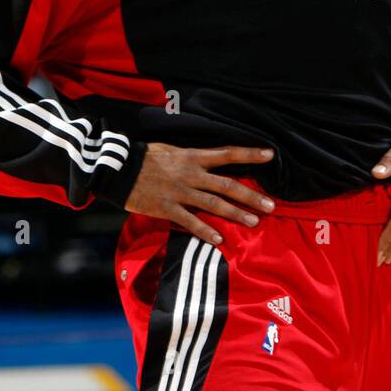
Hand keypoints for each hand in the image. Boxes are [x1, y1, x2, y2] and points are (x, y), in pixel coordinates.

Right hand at [124, 144, 275, 245]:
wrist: (118, 169)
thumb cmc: (146, 158)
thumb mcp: (173, 151)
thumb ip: (193, 159)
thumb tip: (212, 164)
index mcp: (193, 157)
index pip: (227, 153)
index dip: (249, 154)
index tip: (270, 155)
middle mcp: (191, 174)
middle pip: (227, 185)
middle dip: (251, 196)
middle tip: (271, 206)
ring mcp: (180, 192)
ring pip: (214, 204)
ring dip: (236, 214)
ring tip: (254, 222)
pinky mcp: (167, 208)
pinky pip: (190, 221)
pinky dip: (205, 230)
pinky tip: (219, 239)